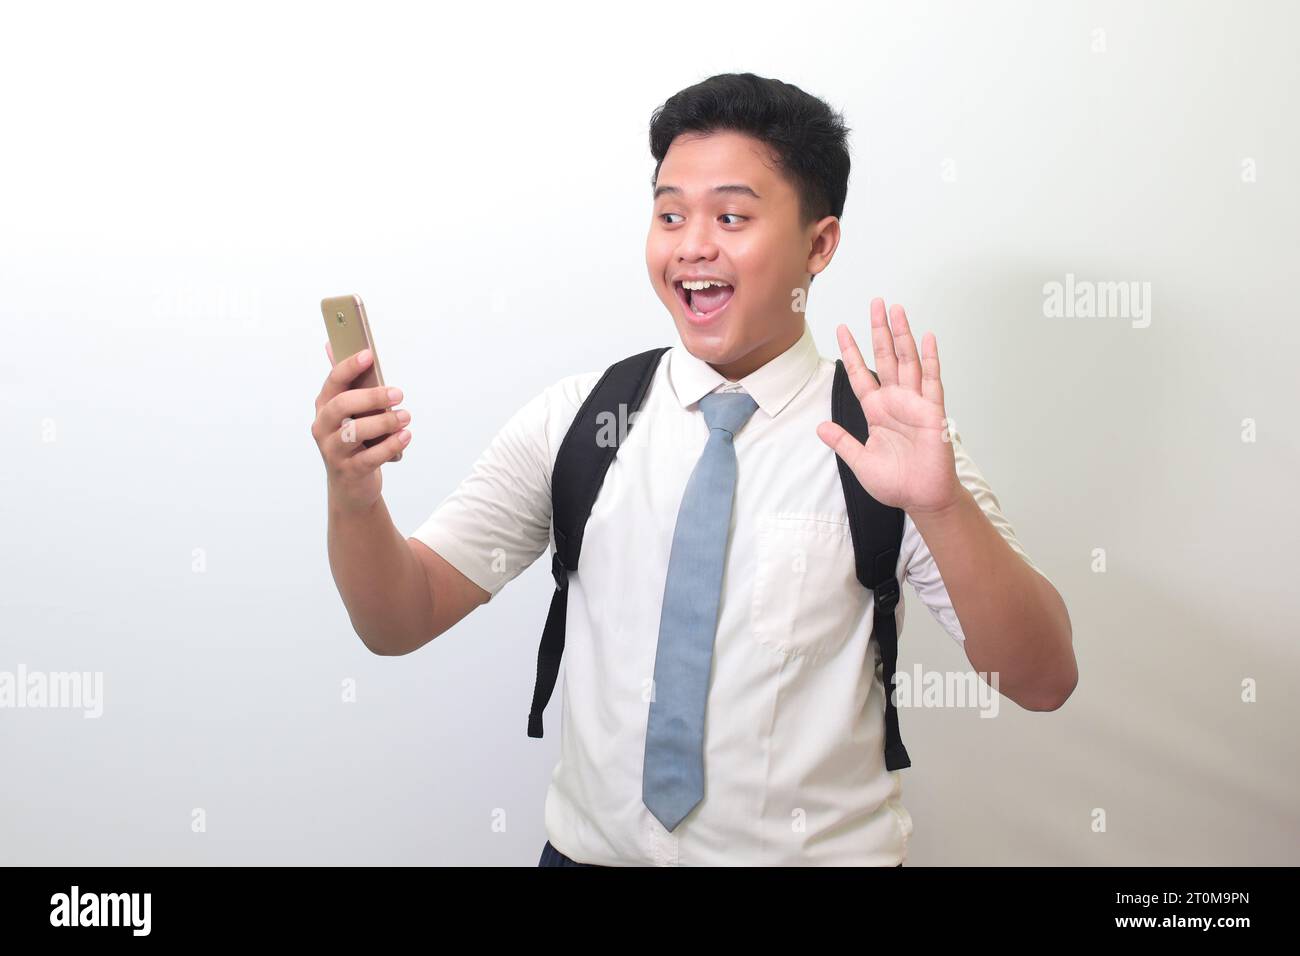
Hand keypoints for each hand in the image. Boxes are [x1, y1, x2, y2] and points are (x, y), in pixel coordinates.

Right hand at [312, 341, 411, 513]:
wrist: (351, 485)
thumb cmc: (354, 441)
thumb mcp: (350, 413)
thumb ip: (347, 382)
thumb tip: (331, 344)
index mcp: (324, 407)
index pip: (334, 382)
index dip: (349, 366)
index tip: (369, 355)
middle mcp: (323, 427)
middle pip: (342, 405)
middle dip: (371, 396)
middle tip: (398, 393)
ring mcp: (333, 450)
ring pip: (355, 431)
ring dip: (384, 421)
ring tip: (405, 416)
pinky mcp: (349, 471)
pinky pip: (370, 457)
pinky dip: (390, 445)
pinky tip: (405, 436)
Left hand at [816, 299, 962, 515]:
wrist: (921, 498)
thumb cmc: (895, 482)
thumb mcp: (859, 461)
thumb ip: (842, 442)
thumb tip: (820, 427)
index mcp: (876, 411)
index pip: (861, 374)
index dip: (851, 351)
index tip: (841, 328)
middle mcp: (895, 401)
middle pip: (885, 357)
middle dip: (879, 330)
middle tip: (875, 303)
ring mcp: (915, 403)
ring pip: (908, 361)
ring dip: (902, 335)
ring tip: (896, 310)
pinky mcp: (932, 411)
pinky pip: (932, 380)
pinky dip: (930, 358)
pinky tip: (927, 337)